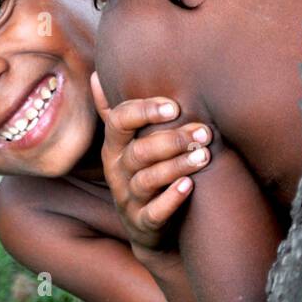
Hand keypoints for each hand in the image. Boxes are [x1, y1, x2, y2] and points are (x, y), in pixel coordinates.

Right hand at [90, 72, 212, 253]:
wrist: (146, 227)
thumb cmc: (142, 172)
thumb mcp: (126, 143)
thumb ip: (115, 111)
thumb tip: (97, 74)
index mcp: (114, 147)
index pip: (119, 122)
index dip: (144, 112)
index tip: (174, 106)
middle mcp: (117, 171)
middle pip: (139, 151)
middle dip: (172, 140)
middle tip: (204, 132)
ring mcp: (128, 199)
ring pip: (147, 180)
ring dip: (177, 166)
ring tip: (204, 156)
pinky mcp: (143, 224)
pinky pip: (154, 213)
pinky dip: (171, 199)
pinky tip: (189, 186)